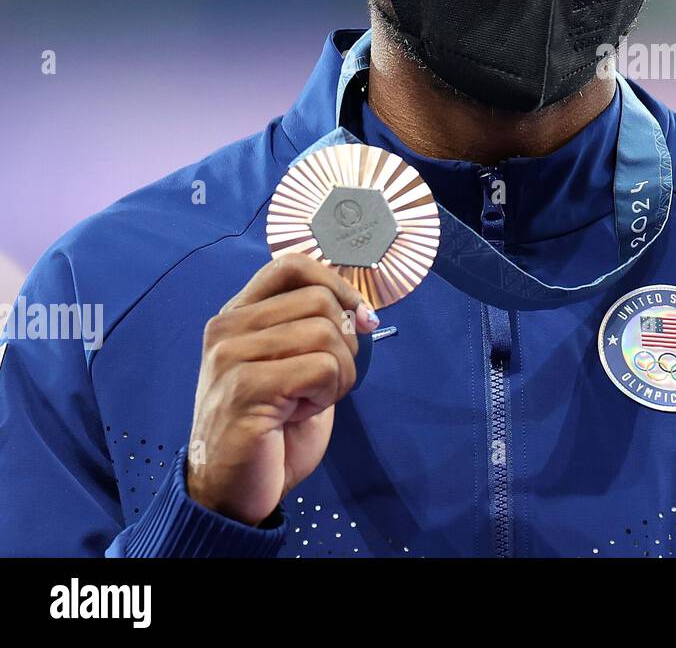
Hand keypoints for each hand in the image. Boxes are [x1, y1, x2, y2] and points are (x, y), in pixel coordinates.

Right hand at [185, 254, 379, 525]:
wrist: (231, 493)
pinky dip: (327, 394)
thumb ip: (315, 328)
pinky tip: (299, 415)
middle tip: (324, 382)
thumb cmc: (271, 431)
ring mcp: (230, 357)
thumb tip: (363, 310)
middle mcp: (227, 328)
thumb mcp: (293, 365)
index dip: (337, 285)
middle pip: (320, 300)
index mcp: (238, 316)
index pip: (293, 266)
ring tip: (308, 402)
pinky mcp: (244, 389)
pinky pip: (321, 368)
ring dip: (338, 374)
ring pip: (325, 333)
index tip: (359, 318)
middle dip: (345, 343)